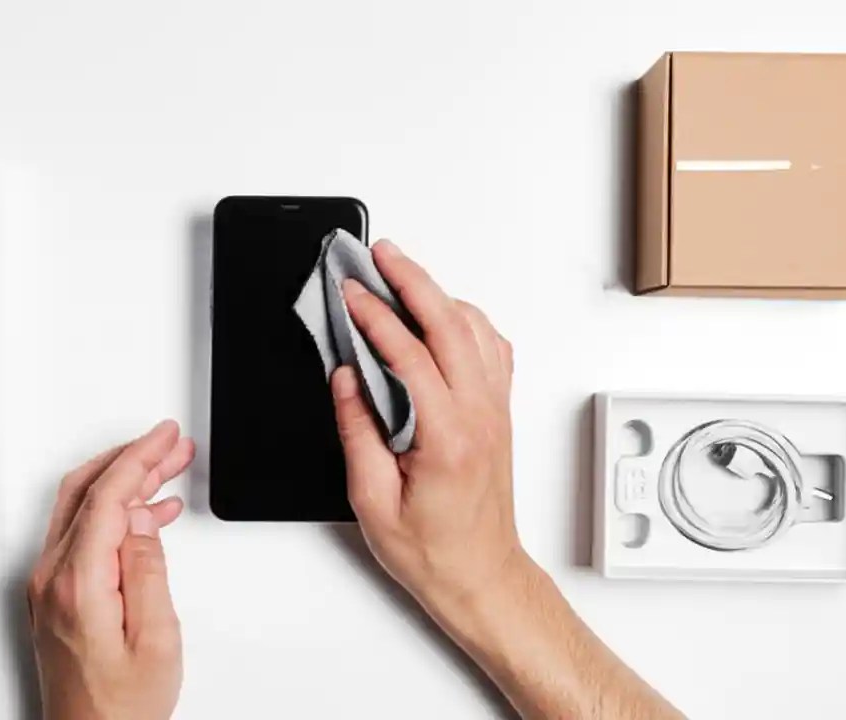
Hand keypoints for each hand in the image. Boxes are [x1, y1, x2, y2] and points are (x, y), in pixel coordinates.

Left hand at [27, 420, 195, 719]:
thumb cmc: (120, 708)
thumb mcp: (155, 639)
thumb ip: (147, 570)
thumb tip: (140, 519)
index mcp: (77, 584)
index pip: (106, 497)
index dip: (139, 457)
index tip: (164, 436)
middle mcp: (52, 579)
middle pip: (88, 492)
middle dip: (132, 459)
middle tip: (170, 445)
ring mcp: (48, 586)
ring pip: (82, 508)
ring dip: (124, 482)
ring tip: (168, 470)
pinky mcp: (54, 596)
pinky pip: (81, 534)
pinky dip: (114, 513)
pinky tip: (147, 514)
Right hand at [331, 239, 522, 621]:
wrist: (480, 574)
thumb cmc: (432, 549)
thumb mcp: (372, 499)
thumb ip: (358, 430)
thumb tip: (346, 377)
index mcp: (446, 437)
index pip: (409, 354)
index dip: (375, 316)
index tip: (351, 293)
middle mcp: (480, 415)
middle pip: (450, 325)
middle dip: (412, 280)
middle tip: (380, 254)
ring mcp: (496, 411)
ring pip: (476, 330)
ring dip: (440, 294)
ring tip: (404, 273)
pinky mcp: (500, 414)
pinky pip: (492, 350)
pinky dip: (468, 321)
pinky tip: (445, 315)